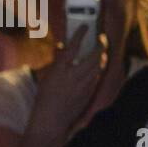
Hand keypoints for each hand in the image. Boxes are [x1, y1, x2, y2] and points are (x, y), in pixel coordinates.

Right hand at [27, 26, 105, 140]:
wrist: (51, 120)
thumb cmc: (45, 98)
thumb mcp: (47, 76)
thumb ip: (57, 60)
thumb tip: (62, 46)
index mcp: (60, 70)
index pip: (73, 47)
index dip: (80, 34)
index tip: (86, 26)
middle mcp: (74, 76)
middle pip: (94, 55)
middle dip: (100, 44)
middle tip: (101, 37)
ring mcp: (84, 84)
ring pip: (99, 64)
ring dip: (102, 55)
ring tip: (101, 49)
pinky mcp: (90, 91)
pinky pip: (98, 75)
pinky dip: (99, 67)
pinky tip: (98, 64)